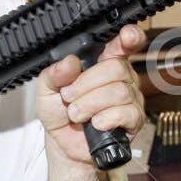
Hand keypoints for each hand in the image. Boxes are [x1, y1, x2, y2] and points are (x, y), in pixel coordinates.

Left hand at [35, 25, 145, 168]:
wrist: (64, 145)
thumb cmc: (59, 113)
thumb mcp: (46, 90)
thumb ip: (53, 74)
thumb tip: (69, 62)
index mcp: (102, 62)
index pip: (122, 44)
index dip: (129, 37)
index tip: (126, 36)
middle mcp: (121, 77)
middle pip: (116, 68)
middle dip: (86, 84)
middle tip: (70, 97)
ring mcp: (130, 98)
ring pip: (119, 92)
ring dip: (91, 104)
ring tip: (77, 114)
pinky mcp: (134, 120)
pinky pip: (126, 113)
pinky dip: (105, 119)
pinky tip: (95, 123)